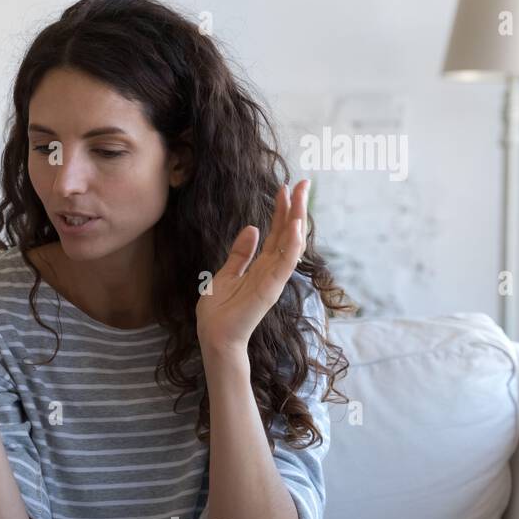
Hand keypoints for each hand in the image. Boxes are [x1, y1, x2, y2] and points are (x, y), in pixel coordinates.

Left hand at [196, 179, 308, 356]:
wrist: (214, 336)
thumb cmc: (219, 310)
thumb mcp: (225, 274)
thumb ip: (240, 254)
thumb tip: (252, 228)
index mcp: (260, 265)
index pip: (276, 232)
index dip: (281, 210)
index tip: (286, 187)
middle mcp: (271, 269)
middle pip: (287, 233)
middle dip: (295, 208)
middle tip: (304, 182)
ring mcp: (273, 279)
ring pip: (291, 244)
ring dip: (297, 220)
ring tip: (301, 196)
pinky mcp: (271, 289)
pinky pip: (285, 263)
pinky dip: (292, 245)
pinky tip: (296, 226)